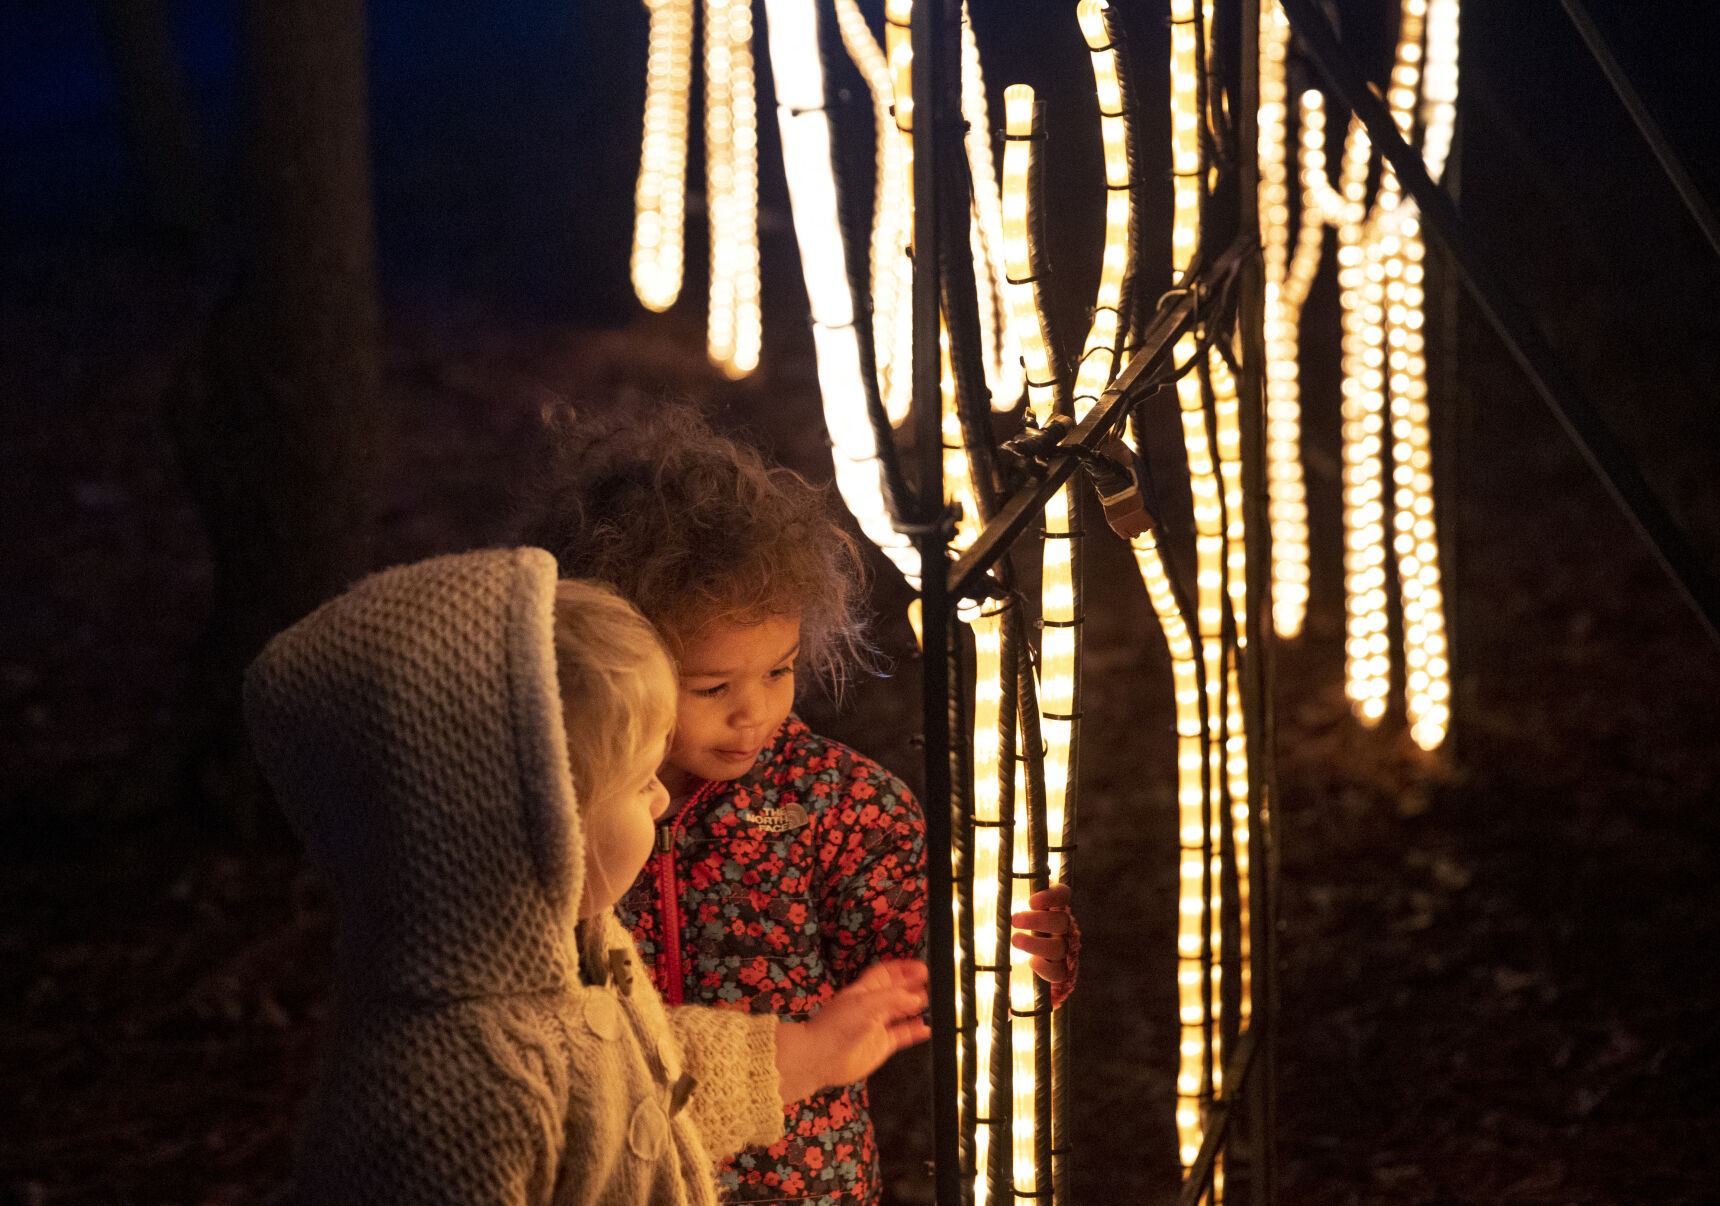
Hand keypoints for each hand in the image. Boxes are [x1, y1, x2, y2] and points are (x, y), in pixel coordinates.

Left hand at [774, 959, 930, 1104]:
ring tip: (932, 1004)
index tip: (921, 967)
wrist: (820, 1057)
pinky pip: (902, 1035)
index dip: (903, 969)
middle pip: (896, 992)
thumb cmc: (834, 1027)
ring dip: (915, 1008)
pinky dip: (915, 1031)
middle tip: (930, 984)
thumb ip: (893, 999)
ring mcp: (876, 1026)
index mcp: (864, 991)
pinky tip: (926, 1028)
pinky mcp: (881, 1045)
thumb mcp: (865, 1004)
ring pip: (901, 1013)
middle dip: (912, 986)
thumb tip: (916, 997)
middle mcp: (871, 1007)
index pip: (887, 974)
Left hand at [1010, 883, 1075, 983]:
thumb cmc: (1034, 924)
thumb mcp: (1030, 908)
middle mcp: (1066, 927)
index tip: (1032, 901)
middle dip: (1037, 921)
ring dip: (1035, 944)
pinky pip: (1058, 972)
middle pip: (1061, 921)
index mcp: (1058, 907)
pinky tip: (1032, 961)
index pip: (1062, 894)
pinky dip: (1044, 967)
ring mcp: (1066, 949)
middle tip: (1015, 919)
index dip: (1050, 897)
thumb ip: (1027, 900)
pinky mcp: (1061, 970)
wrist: (1045, 954)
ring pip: (1058, 947)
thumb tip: (1010, 885)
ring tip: (1015, 939)